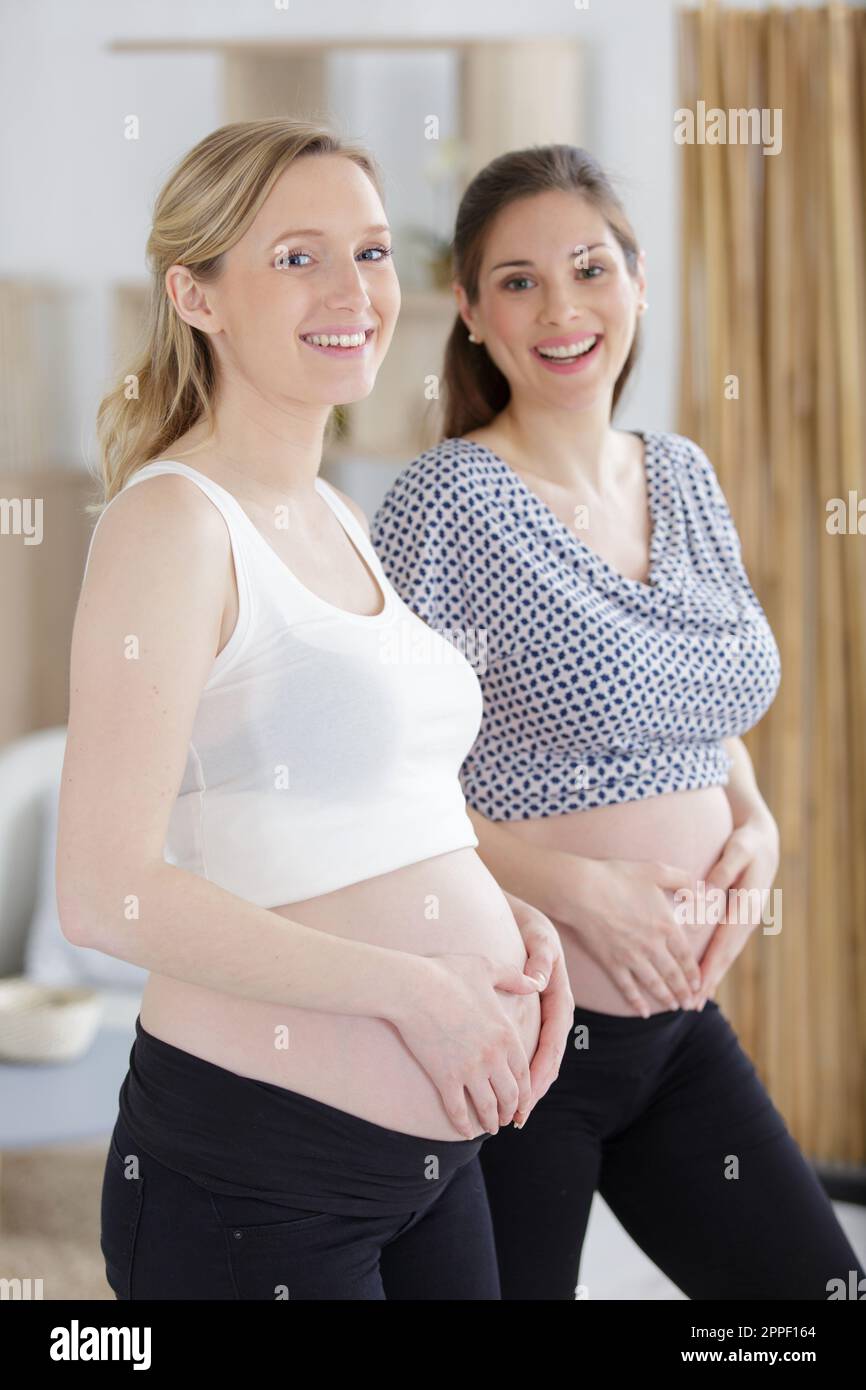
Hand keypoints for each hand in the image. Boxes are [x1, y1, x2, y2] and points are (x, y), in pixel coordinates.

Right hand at [390, 953, 543, 1137]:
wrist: (412, 987)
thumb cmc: (447, 973)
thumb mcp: (488, 968)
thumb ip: (515, 978)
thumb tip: (537, 981)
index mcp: (506, 1033)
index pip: (524, 1073)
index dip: (526, 1092)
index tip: (524, 1102)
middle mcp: (493, 1057)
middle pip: (509, 1095)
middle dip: (511, 1111)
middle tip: (509, 1120)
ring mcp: (469, 1070)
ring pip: (487, 1107)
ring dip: (491, 1121)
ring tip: (490, 1128)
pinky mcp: (445, 1078)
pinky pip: (457, 1109)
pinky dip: (463, 1125)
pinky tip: (465, 1132)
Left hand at [505, 893, 574, 1125]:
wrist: (524, 915)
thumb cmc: (530, 925)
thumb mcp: (538, 937)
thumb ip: (540, 958)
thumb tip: (539, 981)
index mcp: (560, 996)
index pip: (554, 1043)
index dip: (541, 1072)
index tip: (528, 1096)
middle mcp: (556, 1010)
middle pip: (550, 1059)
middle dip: (536, 1090)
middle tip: (518, 1117)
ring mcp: (546, 1014)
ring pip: (542, 1058)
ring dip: (530, 1086)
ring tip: (514, 1114)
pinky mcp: (534, 1014)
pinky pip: (532, 1048)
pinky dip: (523, 1070)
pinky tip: (510, 1087)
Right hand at [565, 858, 703, 1014]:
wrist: (582, 890)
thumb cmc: (617, 877)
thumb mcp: (656, 870)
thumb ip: (683, 881)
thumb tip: (701, 895)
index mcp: (666, 925)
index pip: (686, 956)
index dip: (694, 973)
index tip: (700, 984)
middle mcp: (652, 946)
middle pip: (673, 974)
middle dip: (684, 991)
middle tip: (691, 1003)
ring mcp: (631, 957)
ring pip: (654, 984)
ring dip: (666, 998)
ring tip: (674, 1007)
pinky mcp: (611, 963)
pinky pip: (627, 988)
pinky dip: (636, 1002)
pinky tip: (643, 1012)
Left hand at [694, 813, 779, 1006]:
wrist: (764, 841)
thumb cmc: (747, 844)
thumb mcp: (738, 850)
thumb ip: (725, 871)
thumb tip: (709, 893)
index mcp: (746, 908)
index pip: (724, 944)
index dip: (710, 967)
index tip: (697, 987)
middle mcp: (746, 921)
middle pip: (725, 957)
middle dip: (708, 983)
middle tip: (691, 1006)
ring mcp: (744, 923)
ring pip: (726, 956)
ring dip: (711, 979)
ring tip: (695, 1002)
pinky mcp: (738, 920)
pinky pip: (725, 948)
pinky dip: (715, 965)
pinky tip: (706, 980)